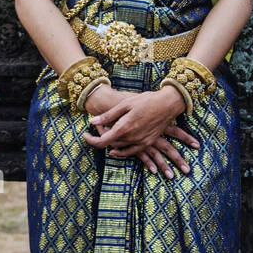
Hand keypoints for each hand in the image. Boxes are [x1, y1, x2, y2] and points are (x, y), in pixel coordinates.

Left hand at [82, 85, 198, 177]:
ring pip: (120, 148)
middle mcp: (132, 137)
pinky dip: (122, 152)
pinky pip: (132, 152)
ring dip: (111, 143)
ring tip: (105, 135)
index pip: (102, 141)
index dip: (91, 140)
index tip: (85, 135)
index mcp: (124, 127)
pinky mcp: (148, 142)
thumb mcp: (125, 104)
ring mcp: (141, 141)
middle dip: (101, 137)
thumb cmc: (146, 100)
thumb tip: (92, 122)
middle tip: (96, 129)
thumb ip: (108, 115)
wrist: (168, 104)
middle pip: (110, 144)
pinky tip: (116, 150)